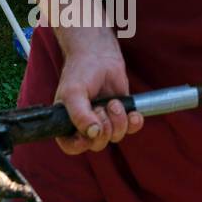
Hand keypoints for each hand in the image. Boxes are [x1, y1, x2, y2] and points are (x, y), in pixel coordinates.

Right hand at [53, 30, 143, 154]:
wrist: (100, 55)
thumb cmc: (80, 72)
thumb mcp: (73, 92)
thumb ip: (79, 115)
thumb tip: (93, 133)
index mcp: (67, 123)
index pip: (71, 146)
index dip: (81, 144)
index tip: (88, 132)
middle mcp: (85, 125)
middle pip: (97, 144)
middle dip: (103, 127)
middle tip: (100, 107)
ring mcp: (104, 121)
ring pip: (115, 137)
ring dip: (118, 120)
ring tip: (113, 102)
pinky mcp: (121, 115)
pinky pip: (131, 129)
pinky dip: (134, 122)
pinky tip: (133, 113)